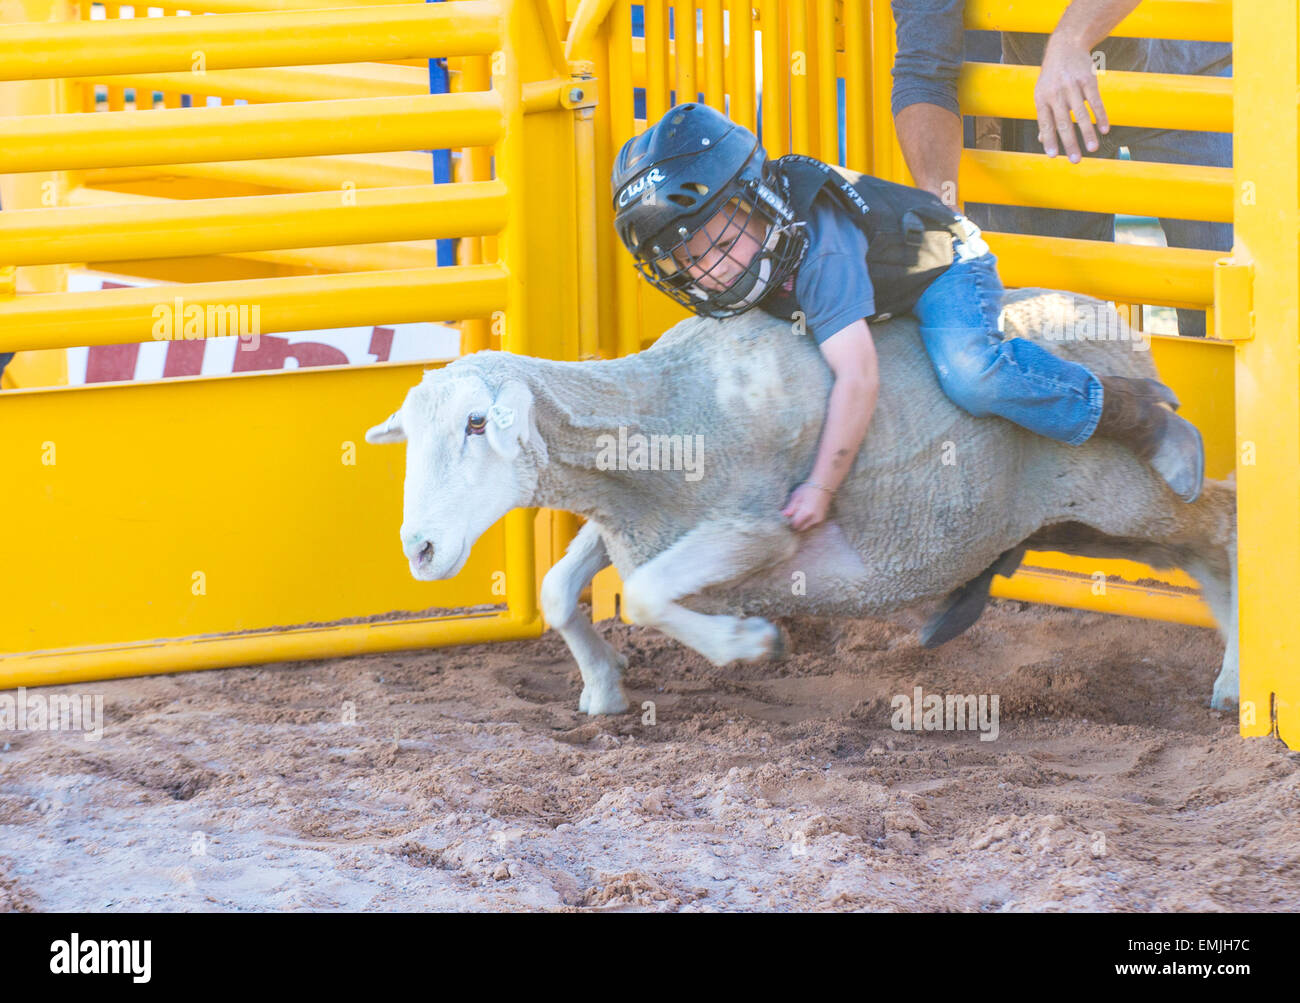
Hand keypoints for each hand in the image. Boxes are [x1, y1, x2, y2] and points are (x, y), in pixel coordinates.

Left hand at [781, 482, 831, 530]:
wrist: (823, 486)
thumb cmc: (808, 489)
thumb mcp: (796, 496)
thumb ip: (790, 507)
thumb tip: (784, 515)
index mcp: (806, 512)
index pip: (795, 525)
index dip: (790, 523)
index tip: (788, 518)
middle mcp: (813, 518)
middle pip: (801, 529)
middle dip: (796, 525)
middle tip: (793, 517)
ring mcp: (819, 520)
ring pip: (807, 528)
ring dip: (802, 525)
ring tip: (800, 515)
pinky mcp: (822, 520)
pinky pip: (812, 526)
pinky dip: (808, 523)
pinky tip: (806, 515)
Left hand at [1035, 32, 1108, 161]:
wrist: (1066, 45)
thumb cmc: (1052, 76)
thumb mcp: (1043, 93)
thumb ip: (1044, 116)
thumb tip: (1042, 140)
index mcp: (1042, 98)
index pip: (1045, 124)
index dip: (1049, 140)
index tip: (1054, 156)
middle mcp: (1056, 93)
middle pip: (1063, 122)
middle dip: (1069, 143)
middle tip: (1075, 160)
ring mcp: (1072, 86)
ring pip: (1081, 114)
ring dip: (1087, 133)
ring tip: (1092, 149)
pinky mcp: (1088, 80)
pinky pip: (1095, 101)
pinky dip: (1101, 116)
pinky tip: (1105, 130)